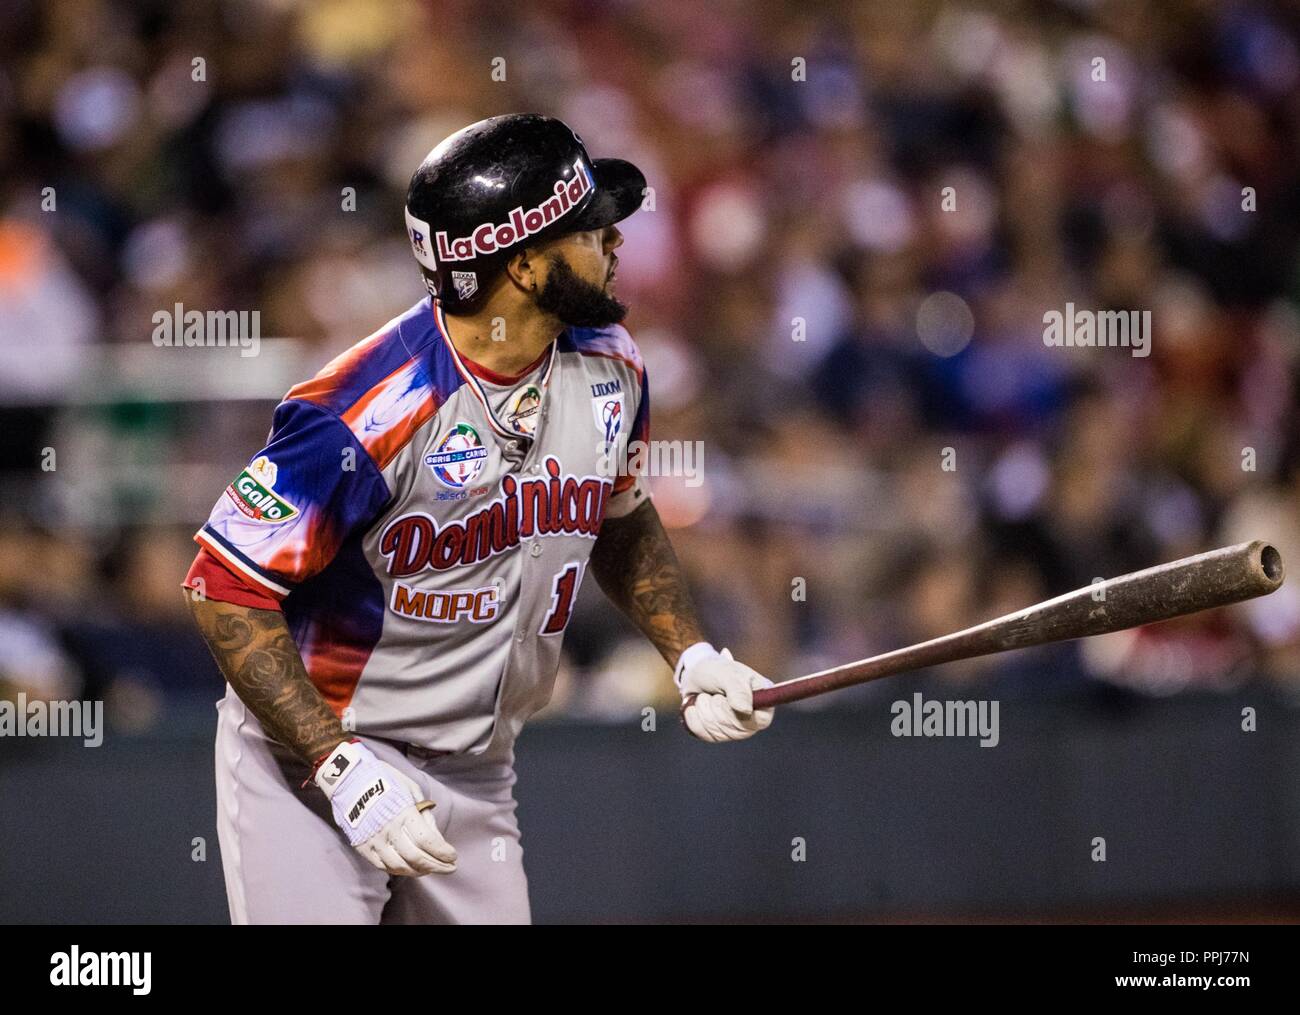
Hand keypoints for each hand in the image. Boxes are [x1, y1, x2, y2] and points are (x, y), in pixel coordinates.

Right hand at [312, 740, 457, 876]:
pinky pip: (383, 866)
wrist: (349, 778)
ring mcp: (374, 841)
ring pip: (400, 866)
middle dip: (437, 866)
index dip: (443, 853)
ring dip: (420, 871)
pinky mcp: (362, 846)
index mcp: (403, 813)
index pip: (428, 842)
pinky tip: (410, 868)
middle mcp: (389, 830)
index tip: (453, 857)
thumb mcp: (410, 789)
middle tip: (450, 868)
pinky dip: (399, 870)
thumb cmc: (384, 779)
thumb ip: (424, 814)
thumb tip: (435, 837)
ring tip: (431, 869)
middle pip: (417, 858)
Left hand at [675, 643, 774, 742]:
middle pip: (735, 726)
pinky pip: (702, 732)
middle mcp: (752, 719)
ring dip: (704, 708)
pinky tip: (697, 706)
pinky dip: (694, 715)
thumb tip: (745, 710)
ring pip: (716, 729)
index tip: (726, 696)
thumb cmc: (718, 671)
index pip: (762, 719)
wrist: (696, 675)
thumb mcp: (729, 674)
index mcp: (763, 700)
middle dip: (717, 705)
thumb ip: (738, 690)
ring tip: (706, 696)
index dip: (742, 712)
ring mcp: (734, 730)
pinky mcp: (716, 735)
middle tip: (715, 691)